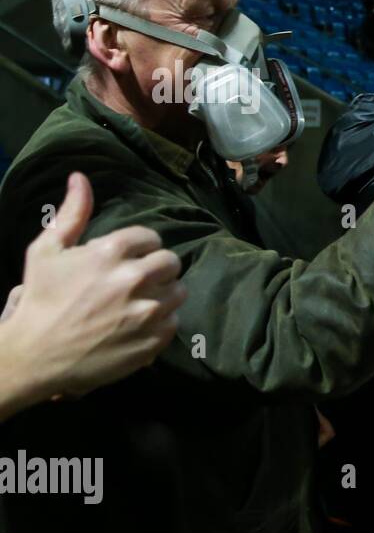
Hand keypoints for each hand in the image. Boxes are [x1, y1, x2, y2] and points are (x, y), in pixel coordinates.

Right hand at [0, 173, 184, 409]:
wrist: (36, 355)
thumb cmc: (40, 299)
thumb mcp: (47, 251)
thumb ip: (71, 214)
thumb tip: (80, 177)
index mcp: (111, 252)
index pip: (150, 238)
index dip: (139, 249)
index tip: (126, 260)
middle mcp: (135, 278)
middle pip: (170, 262)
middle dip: (155, 268)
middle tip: (135, 281)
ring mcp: (148, 311)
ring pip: (178, 291)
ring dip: (162, 294)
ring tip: (138, 302)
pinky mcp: (155, 339)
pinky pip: (175, 320)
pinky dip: (161, 322)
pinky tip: (138, 324)